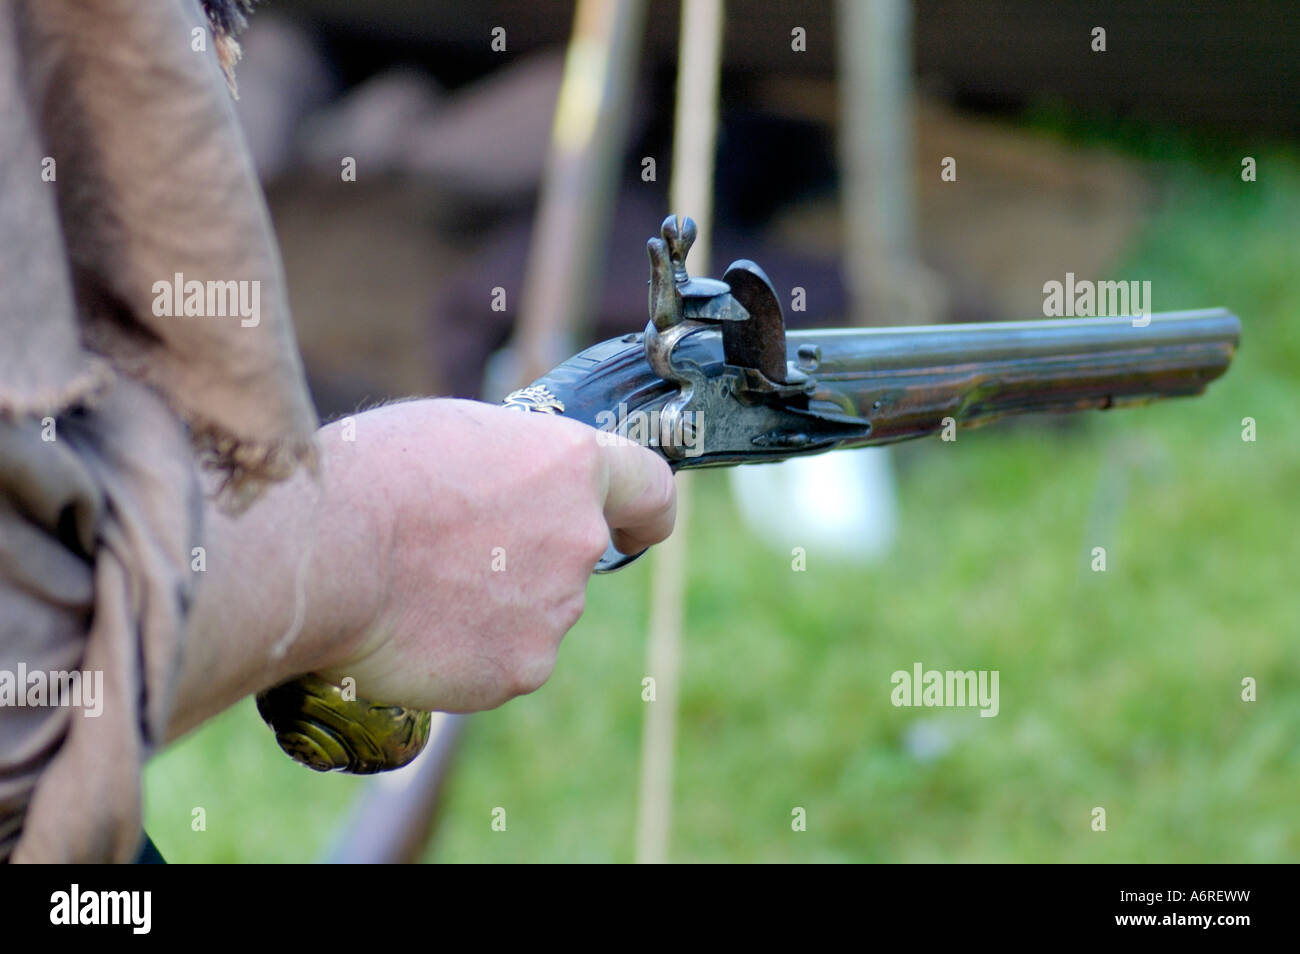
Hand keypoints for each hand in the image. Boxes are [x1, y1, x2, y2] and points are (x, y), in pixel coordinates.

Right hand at [311, 399, 675, 711]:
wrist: (323, 554)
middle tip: (451, 551)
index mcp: (572, 467)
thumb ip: (513, 467)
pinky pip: (501, 660)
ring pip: (535, 612)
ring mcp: (554, 612)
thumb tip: (512, 493)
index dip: (641, 511)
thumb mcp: (456, 434)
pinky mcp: (519, 671)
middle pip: (573, 556)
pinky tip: (416, 629)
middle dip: (527, 557)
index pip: (650, 491)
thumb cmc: (371, 475)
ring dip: (492, 605)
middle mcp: (580, 540)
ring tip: (417, 587)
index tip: (632, 526)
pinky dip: (466, 651)